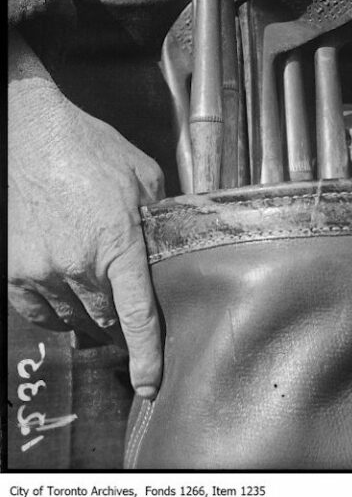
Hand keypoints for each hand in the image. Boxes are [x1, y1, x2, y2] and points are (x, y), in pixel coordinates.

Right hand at [8, 31, 165, 399]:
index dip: (145, 354)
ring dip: (86, 309)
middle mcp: (80, 264)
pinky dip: (53, 308)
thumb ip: (158, 213)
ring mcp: (42, 270)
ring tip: (90, 279)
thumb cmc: (88, 148)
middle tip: (122, 297)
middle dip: (119, 314)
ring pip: (72, 315)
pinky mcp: (14, 270)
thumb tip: (171, 238)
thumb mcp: (142, 175)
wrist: (30, 132)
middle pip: (107, 316)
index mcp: (119, 242)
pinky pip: (37, 310)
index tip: (149, 383)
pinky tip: (62, 289)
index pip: (138, 313)